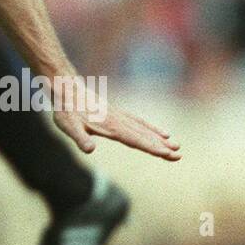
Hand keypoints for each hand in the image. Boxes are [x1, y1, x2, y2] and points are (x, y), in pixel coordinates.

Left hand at [54, 104, 180, 160]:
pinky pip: (138, 121)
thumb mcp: (68, 127)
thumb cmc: (66, 111)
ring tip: (176, 145)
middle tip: (179, 156)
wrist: (66, 88)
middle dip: (161, 146)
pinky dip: (150, 127)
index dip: (152, 148)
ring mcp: (119, 116)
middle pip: (143, 136)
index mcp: (110, 126)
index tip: (168, 154)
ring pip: (143, 128)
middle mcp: (119, 121)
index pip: (135, 140)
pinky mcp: (116, 113)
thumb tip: (90, 150)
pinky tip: (159, 132)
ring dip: (159, 138)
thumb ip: (80, 139)